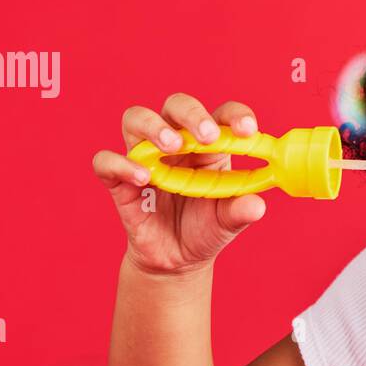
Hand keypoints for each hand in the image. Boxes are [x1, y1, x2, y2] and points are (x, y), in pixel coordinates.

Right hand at [92, 93, 266, 273]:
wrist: (177, 260)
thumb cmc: (205, 229)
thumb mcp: (228, 222)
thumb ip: (241, 211)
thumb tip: (258, 205)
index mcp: (210, 146)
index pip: (222, 115)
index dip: (235, 116)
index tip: (248, 131)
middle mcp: (177, 143)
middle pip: (177, 105)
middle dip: (192, 114)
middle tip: (207, 136)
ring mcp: (146, 157)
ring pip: (136, 119)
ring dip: (154, 127)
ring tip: (172, 146)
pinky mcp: (120, 180)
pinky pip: (107, 162)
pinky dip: (120, 164)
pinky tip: (141, 178)